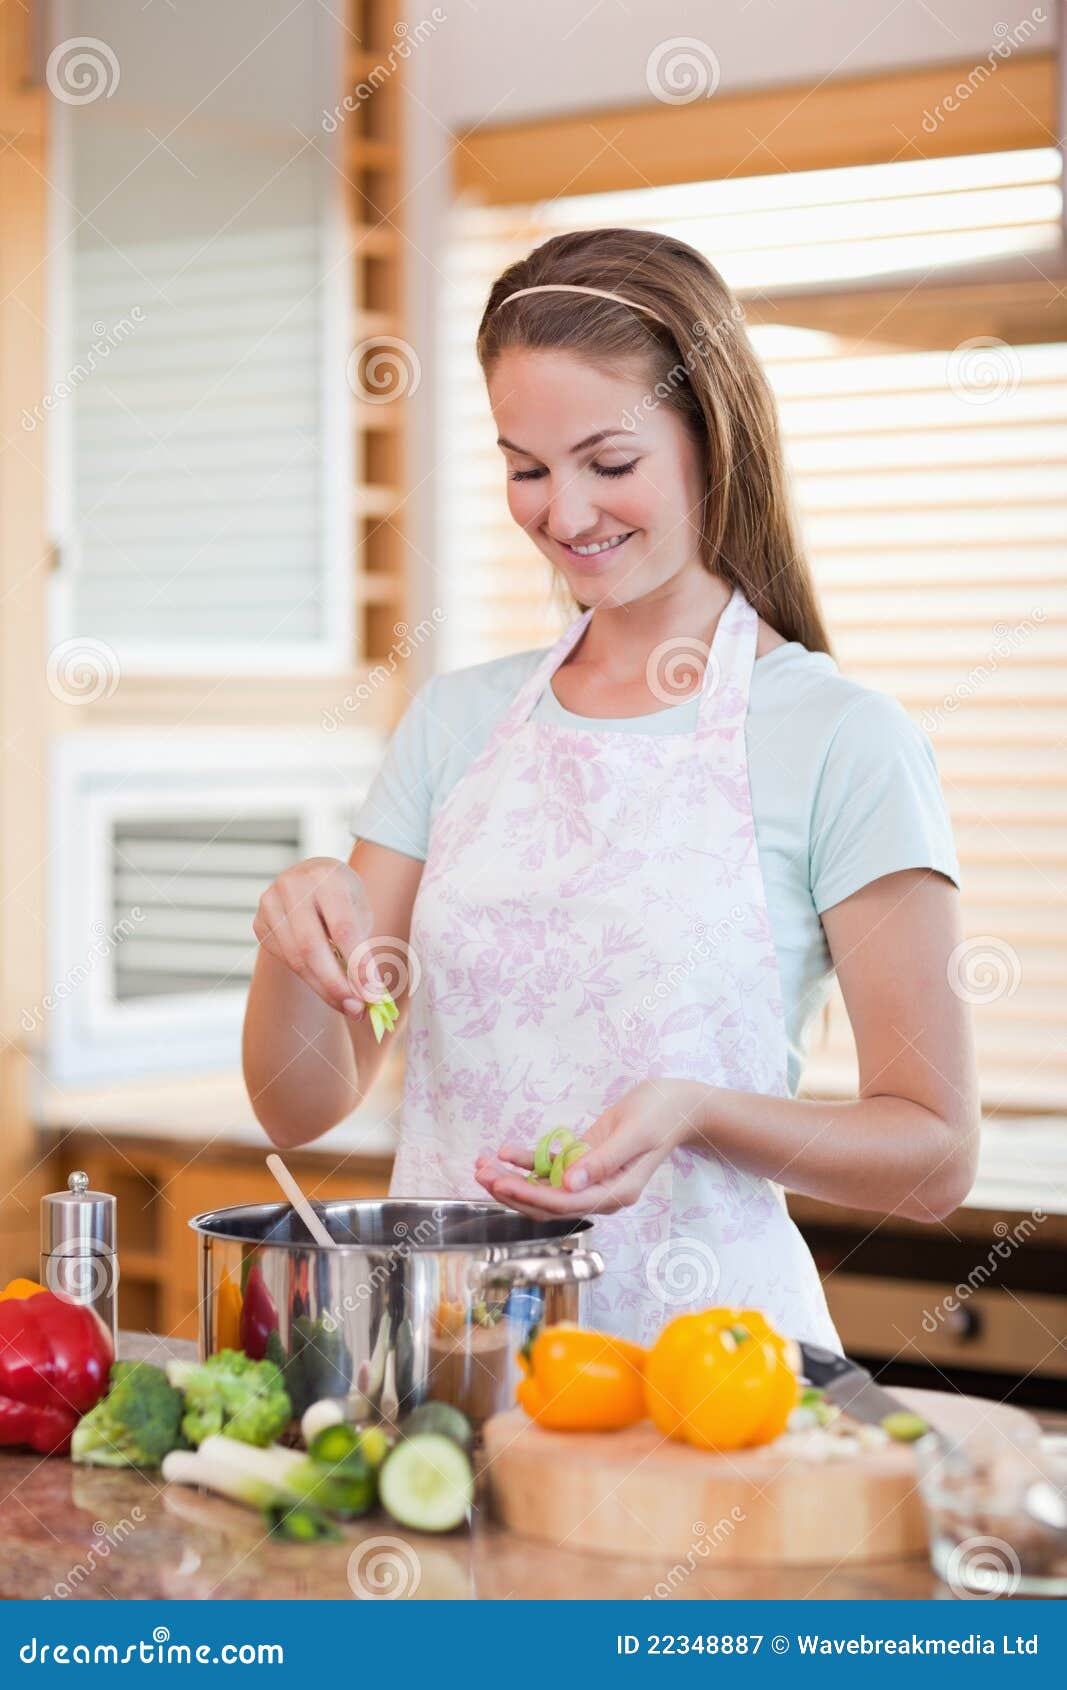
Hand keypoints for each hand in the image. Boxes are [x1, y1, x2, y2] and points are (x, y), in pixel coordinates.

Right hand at [252, 855, 385, 1020]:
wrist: (310, 878)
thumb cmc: (343, 898)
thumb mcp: (360, 911)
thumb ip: (362, 947)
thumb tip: (369, 993)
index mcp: (327, 877)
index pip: (343, 928)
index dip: (357, 964)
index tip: (373, 994)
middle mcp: (293, 886)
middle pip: (311, 947)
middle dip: (336, 984)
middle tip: (356, 1009)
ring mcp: (270, 904)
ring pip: (295, 959)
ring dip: (323, 989)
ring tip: (347, 1006)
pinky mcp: (259, 923)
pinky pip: (285, 960)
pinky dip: (309, 979)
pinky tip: (327, 987)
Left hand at [474, 1079, 712, 1216]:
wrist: (677, 1102)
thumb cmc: (662, 1113)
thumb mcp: (635, 1133)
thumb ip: (603, 1160)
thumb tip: (569, 1183)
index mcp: (616, 1193)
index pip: (566, 1203)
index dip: (531, 1195)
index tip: (502, 1183)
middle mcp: (600, 1192)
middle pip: (548, 1203)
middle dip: (513, 1191)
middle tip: (481, 1174)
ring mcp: (591, 1179)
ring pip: (544, 1189)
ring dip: (513, 1179)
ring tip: (482, 1166)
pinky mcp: (584, 1163)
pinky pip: (551, 1169)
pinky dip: (527, 1162)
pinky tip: (506, 1152)